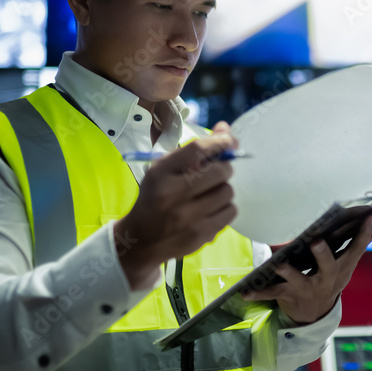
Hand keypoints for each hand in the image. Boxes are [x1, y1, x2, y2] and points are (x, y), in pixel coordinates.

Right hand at [114, 122, 237, 288]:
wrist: (141, 240)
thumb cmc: (155, 198)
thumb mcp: (163, 171)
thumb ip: (193, 151)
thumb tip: (227, 131)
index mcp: (161, 173)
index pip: (198, 149)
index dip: (220, 142)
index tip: (228, 140)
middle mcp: (174, 194)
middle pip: (220, 171)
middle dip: (223, 168)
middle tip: (216, 173)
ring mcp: (189, 217)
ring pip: (228, 191)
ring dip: (222, 190)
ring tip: (209, 194)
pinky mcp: (201, 235)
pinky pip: (230, 211)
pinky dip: (225, 208)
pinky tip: (211, 210)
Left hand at [241, 213, 371, 323]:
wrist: (315, 314)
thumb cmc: (329, 280)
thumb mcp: (345, 265)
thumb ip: (356, 245)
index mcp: (342, 268)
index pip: (356, 249)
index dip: (364, 233)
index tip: (369, 216)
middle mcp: (326, 279)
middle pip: (328, 267)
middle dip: (323, 256)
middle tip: (316, 242)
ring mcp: (307, 289)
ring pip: (298, 281)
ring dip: (289, 273)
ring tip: (278, 265)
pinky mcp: (288, 296)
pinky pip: (271, 294)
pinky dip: (258, 293)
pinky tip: (245, 292)